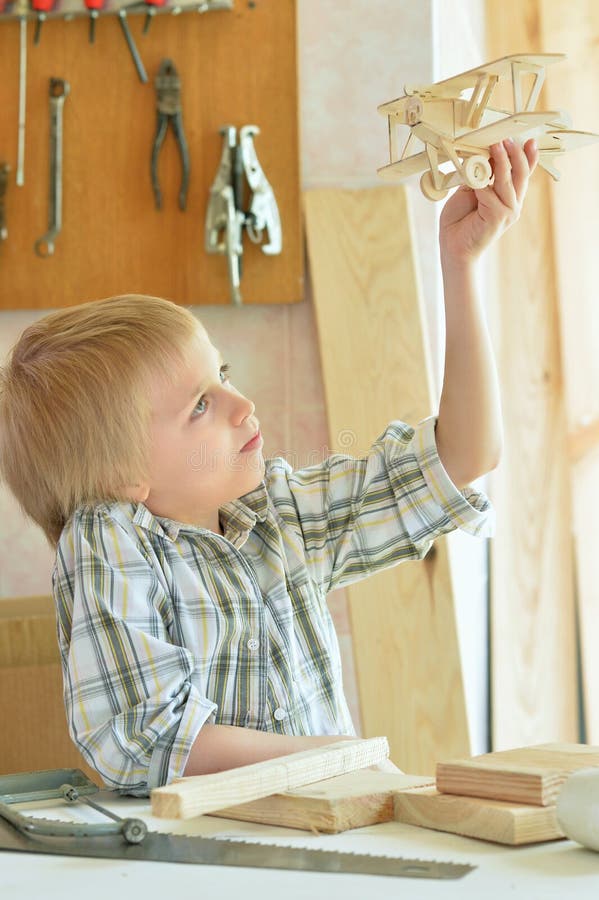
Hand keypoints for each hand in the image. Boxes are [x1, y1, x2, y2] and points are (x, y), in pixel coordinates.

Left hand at [439, 138, 538, 263]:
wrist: (453, 247)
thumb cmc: (460, 221)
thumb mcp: (471, 191)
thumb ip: (480, 176)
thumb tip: (485, 154)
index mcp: (508, 196)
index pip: (523, 173)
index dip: (527, 156)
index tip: (527, 140)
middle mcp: (512, 203)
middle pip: (521, 173)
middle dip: (515, 153)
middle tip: (506, 139)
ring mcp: (508, 211)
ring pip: (508, 181)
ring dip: (502, 161)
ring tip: (495, 147)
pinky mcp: (499, 218)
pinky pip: (491, 194)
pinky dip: (482, 184)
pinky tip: (475, 178)